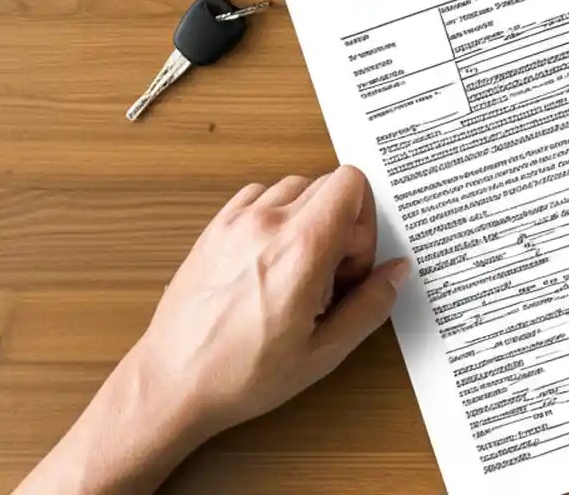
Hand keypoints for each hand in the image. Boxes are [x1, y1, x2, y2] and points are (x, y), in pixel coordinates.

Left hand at [140, 164, 409, 431]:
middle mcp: (267, 224)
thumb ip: (370, 306)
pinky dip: (275, 216)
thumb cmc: (241, 374)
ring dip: (308, 218)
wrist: (172, 383)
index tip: (353, 265)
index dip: (365, 223)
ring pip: (294, 187)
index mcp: (301, 250)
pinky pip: (258, 197)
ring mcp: (235, 222)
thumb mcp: (323, 353)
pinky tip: (271, 260)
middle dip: (342, 224)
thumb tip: (395, 273)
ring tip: (300, 269)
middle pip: (328, 185)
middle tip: (331, 275)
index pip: (351, 185)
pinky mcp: (213, 229)